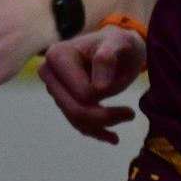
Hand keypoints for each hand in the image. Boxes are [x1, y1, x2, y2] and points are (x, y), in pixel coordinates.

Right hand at [38, 28, 145, 143]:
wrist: (121, 47)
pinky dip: (96, 132)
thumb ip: (108, 58)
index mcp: (58, 55)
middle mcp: (49, 72)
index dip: (104, 93)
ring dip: (103, 125)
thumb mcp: (121, 42)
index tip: (123, 83)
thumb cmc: (121, 43)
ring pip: (76, 120)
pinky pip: (77, 123)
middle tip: (131, 114)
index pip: (81, 93)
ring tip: (128, 116)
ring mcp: (55, 88)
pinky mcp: (64, 99)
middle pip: (75, 110)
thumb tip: (98, 87)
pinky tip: (113, 137)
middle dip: (104, 117)